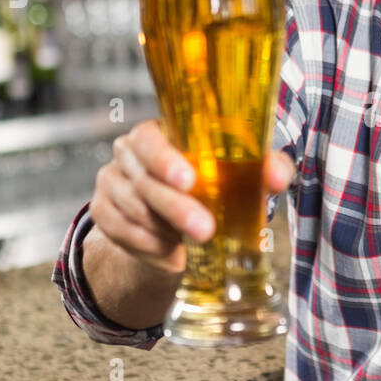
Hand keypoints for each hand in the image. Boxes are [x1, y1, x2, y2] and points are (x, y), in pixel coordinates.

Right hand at [89, 118, 296, 275]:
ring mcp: (111, 182)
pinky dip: (148, 244)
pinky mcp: (102, 212)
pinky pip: (120, 231)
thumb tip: (278, 177)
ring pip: (133, 209)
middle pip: (144, 180)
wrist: (178, 223)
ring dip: (165, 229)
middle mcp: (128, 153)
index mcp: (158, 132)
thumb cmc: (212, 185)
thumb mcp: (241, 173)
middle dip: (176, 208)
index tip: (189, 180)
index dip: (165, 159)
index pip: (149, 139)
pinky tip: (170, 248)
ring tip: (195, 240)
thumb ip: (263, 168)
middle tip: (205, 229)